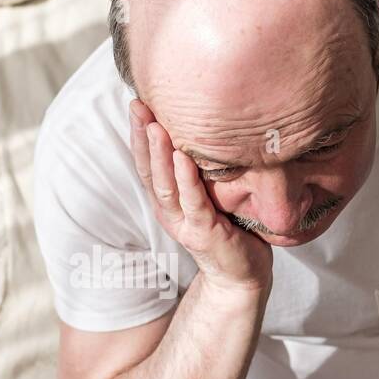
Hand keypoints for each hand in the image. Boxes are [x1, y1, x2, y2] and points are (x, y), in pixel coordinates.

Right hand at [129, 99, 272, 294]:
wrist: (241, 276)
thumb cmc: (230, 230)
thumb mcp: (211, 194)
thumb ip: (202, 170)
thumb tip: (210, 128)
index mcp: (168, 201)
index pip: (148, 163)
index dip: (138, 135)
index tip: (137, 103)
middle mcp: (170, 211)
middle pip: (149, 170)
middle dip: (142, 137)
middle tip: (137, 105)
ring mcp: (184, 223)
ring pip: (165, 185)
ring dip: (159, 154)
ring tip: (154, 126)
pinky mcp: (204, 232)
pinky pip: (193, 202)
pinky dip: (185, 180)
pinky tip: (181, 158)